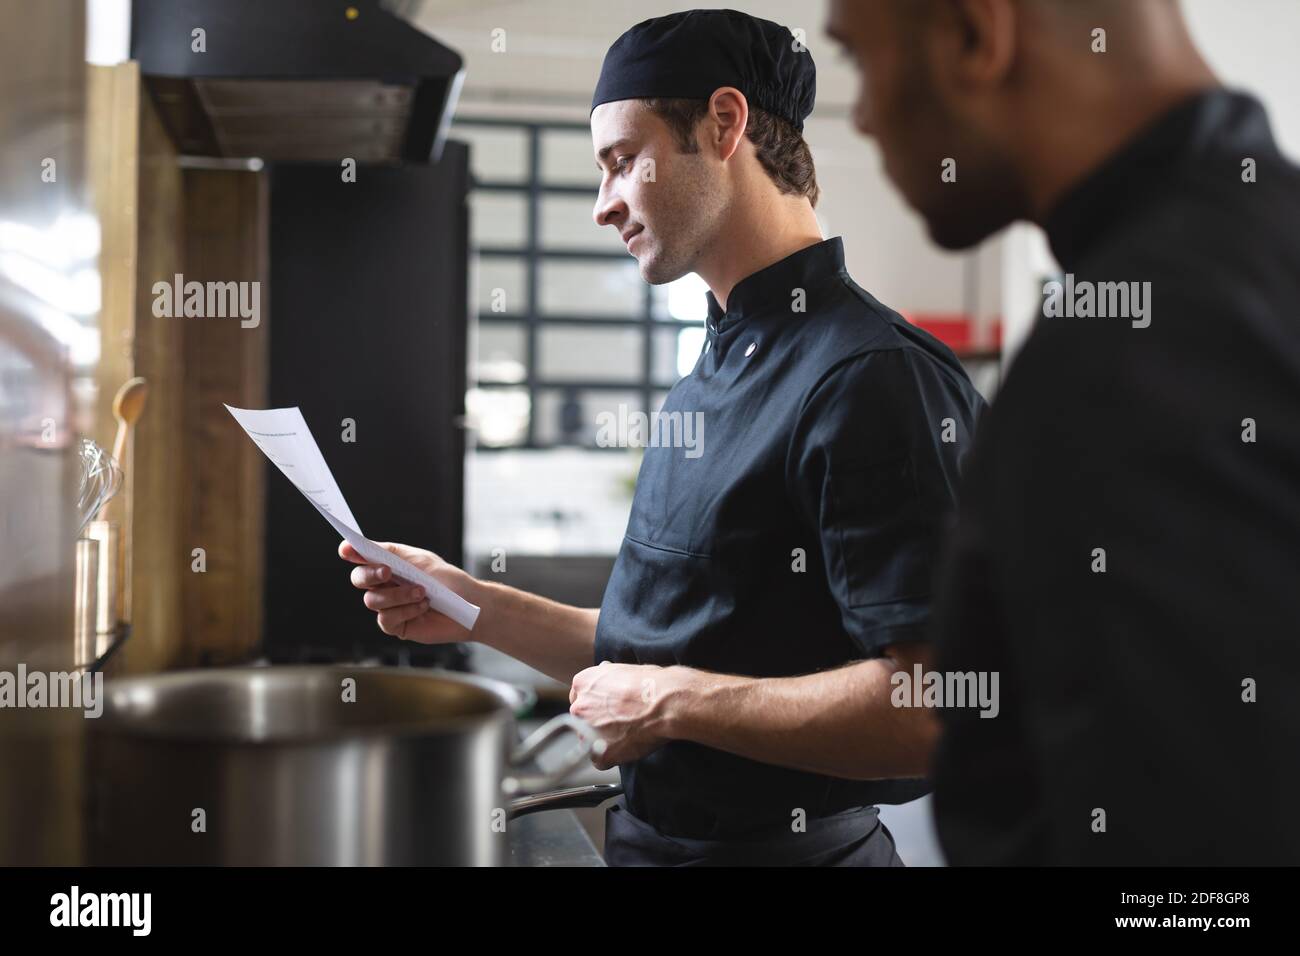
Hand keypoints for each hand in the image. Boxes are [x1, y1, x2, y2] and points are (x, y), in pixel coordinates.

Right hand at [338, 540, 475, 643]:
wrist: (470, 606)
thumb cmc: (448, 581)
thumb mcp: (419, 561)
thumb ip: (390, 553)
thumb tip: (360, 544)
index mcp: (390, 565)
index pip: (364, 558)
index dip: (352, 553)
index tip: (346, 549)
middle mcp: (386, 585)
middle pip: (359, 579)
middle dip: (370, 574)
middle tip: (388, 571)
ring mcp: (390, 606)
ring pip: (372, 600)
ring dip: (398, 595)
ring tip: (422, 592)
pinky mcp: (396, 625)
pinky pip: (385, 619)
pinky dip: (405, 610)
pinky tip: (422, 606)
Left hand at [569, 662, 687, 768]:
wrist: (664, 703)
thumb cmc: (650, 683)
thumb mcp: (622, 668)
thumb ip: (606, 677)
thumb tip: (605, 677)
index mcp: (582, 683)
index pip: (579, 698)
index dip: (595, 704)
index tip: (606, 709)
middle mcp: (579, 707)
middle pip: (582, 720)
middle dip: (597, 723)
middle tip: (619, 722)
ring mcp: (587, 732)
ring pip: (589, 741)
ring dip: (603, 741)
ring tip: (626, 734)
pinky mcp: (599, 753)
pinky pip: (600, 760)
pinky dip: (613, 757)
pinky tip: (627, 747)